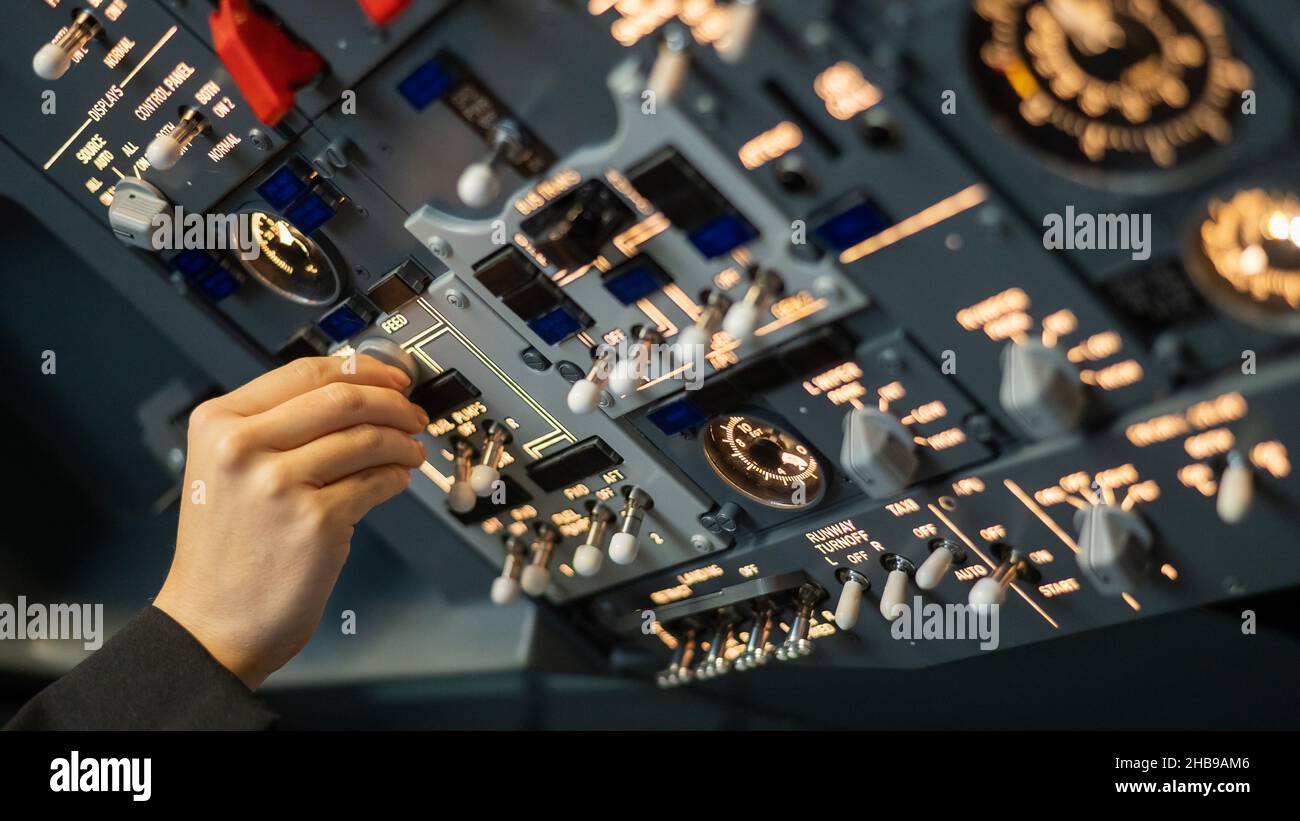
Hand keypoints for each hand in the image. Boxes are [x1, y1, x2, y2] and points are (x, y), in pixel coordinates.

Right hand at [153, 356, 428, 688]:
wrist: (210, 624)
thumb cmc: (225, 551)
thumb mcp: (226, 469)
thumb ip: (275, 427)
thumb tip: (354, 394)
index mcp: (219, 423)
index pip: (306, 372)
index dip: (363, 369)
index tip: (393, 377)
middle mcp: (244, 447)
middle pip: (343, 398)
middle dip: (393, 402)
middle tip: (413, 413)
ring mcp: (280, 484)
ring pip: (367, 438)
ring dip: (402, 442)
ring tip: (411, 451)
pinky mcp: (316, 521)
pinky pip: (377, 482)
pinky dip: (397, 477)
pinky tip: (397, 480)